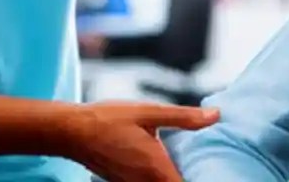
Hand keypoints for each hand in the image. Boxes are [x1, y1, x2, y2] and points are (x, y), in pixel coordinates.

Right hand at [59, 101, 218, 180]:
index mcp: (157, 168)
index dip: (203, 180)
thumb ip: (184, 117)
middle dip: (189, 177)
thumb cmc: (110, 120)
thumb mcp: (149, 112)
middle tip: (206, 166)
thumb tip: (216, 116)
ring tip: (189, 165)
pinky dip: (160, 178)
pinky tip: (164, 164)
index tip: (215, 172)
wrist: (73, 132)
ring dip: (174, 178)